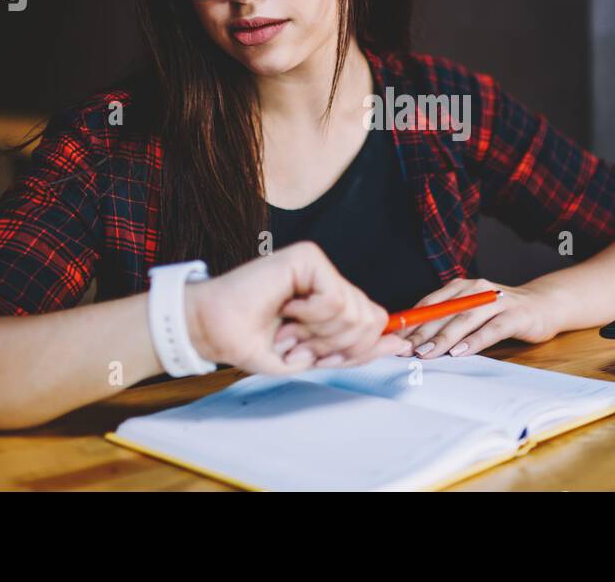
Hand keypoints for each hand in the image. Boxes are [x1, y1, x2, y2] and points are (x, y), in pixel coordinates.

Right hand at [185, 241, 410, 373]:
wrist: (214, 330)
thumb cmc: (254, 342)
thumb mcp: (313, 356)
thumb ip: (355, 352)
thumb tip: (401, 345)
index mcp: (333, 300)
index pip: (375, 321)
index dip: (362, 347)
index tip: (328, 357)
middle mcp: (331, 279)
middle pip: (371, 320)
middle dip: (337, 345)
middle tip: (301, 344)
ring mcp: (321, 266)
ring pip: (354, 312)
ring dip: (319, 333)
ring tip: (289, 328)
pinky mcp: (308, 258)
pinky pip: (334, 299)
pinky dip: (310, 316)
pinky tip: (288, 309)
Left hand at [397, 277, 558, 358]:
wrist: (544, 305)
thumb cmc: (501, 313)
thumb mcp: (472, 310)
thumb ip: (448, 320)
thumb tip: (413, 340)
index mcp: (462, 287)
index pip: (431, 304)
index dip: (413, 322)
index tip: (396, 339)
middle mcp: (477, 289)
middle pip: (445, 313)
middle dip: (423, 333)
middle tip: (405, 350)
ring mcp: (497, 301)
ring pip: (465, 320)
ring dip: (444, 338)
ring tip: (427, 353)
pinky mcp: (515, 316)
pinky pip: (491, 330)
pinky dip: (474, 341)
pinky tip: (460, 353)